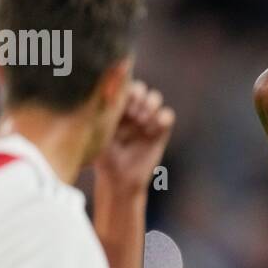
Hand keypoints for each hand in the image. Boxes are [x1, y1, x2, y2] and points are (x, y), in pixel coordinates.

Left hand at [94, 80, 174, 195]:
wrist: (119, 181)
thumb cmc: (103, 158)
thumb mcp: (100, 133)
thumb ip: (104, 112)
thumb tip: (105, 91)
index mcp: (114, 107)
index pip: (123, 85)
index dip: (125, 88)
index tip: (121, 99)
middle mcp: (131, 110)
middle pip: (141, 89)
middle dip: (139, 96)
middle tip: (132, 112)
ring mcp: (147, 120)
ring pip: (155, 98)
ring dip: (150, 104)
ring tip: (142, 120)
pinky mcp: (160, 131)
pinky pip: (168, 115)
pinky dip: (164, 117)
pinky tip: (154, 127)